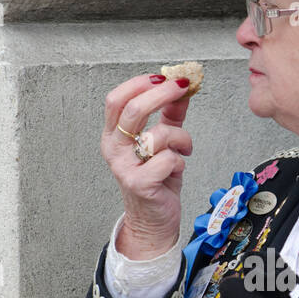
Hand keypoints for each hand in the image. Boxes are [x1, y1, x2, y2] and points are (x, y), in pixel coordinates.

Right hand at [101, 72, 194, 255]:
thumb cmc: (157, 179)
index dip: (140, 84)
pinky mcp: (140, 184)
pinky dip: (180, 161)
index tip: (164, 78)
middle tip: (182, 88)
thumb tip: (182, 87)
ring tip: (185, 148)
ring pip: (157, 135)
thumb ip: (170, 115)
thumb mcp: (163, 142)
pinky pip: (168, 160)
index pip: (117, 99)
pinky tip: (178, 168)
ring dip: (180, 137)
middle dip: (162, 94)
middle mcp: (113, 149)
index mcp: (113, 135)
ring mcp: (124, 168)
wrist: (154, 219)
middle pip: (133, 110)